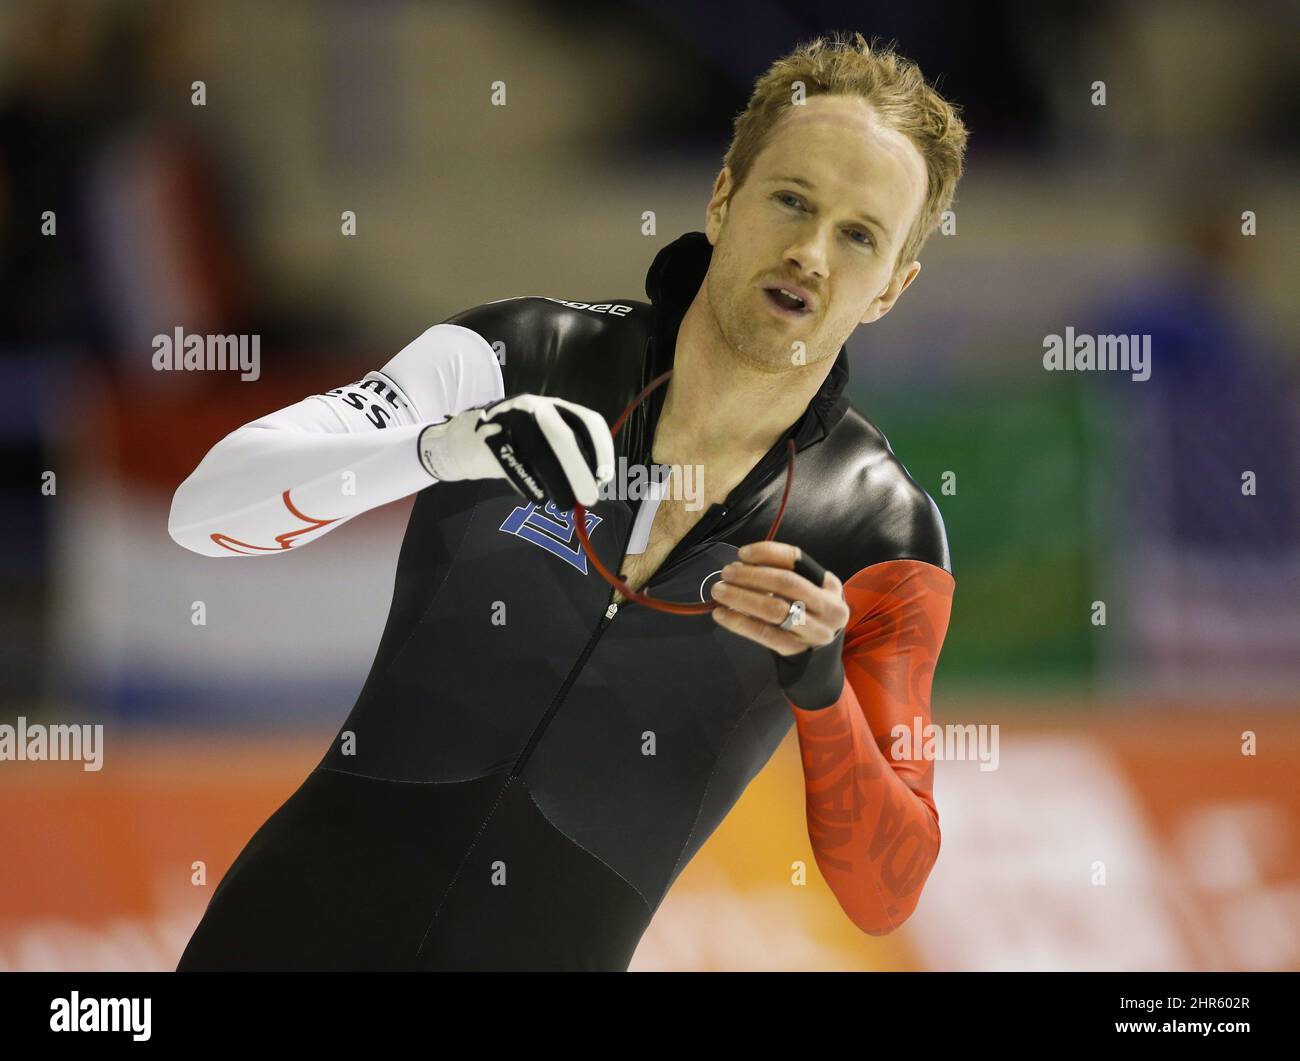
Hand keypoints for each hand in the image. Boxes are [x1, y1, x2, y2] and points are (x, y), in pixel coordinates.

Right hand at [418, 393, 613, 508]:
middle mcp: (534, 406)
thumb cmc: (516, 445)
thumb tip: (596, 484)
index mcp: (554, 406)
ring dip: (557, 484)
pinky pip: (517, 466)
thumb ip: (569, 455)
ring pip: (541, 454)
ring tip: (564, 504)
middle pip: (564, 438)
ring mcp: (510, 420)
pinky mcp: (490, 438)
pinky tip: (538, 497)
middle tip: (590, 499)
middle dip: (580, 471)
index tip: (606, 477)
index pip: (588, 421)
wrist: (466, 440)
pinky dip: (532, 486)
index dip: (602, 449)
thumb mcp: (545, 439)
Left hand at [709, 540, 847, 654]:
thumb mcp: (804, 589)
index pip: (796, 559)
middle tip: (726, 573)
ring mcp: (814, 631)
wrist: (819, 652)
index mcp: (829, 584)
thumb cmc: (806, 612)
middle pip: (786, 583)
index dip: (767, 553)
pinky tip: (721, 614)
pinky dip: (739, 622)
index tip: (742, 554)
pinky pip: (763, 634)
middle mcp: (828, 607)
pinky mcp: (795, 649)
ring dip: (742, 597)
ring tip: (719, 591)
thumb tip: (740, 566)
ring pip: (774, 609)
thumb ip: (778, 574)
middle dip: (752, 575)